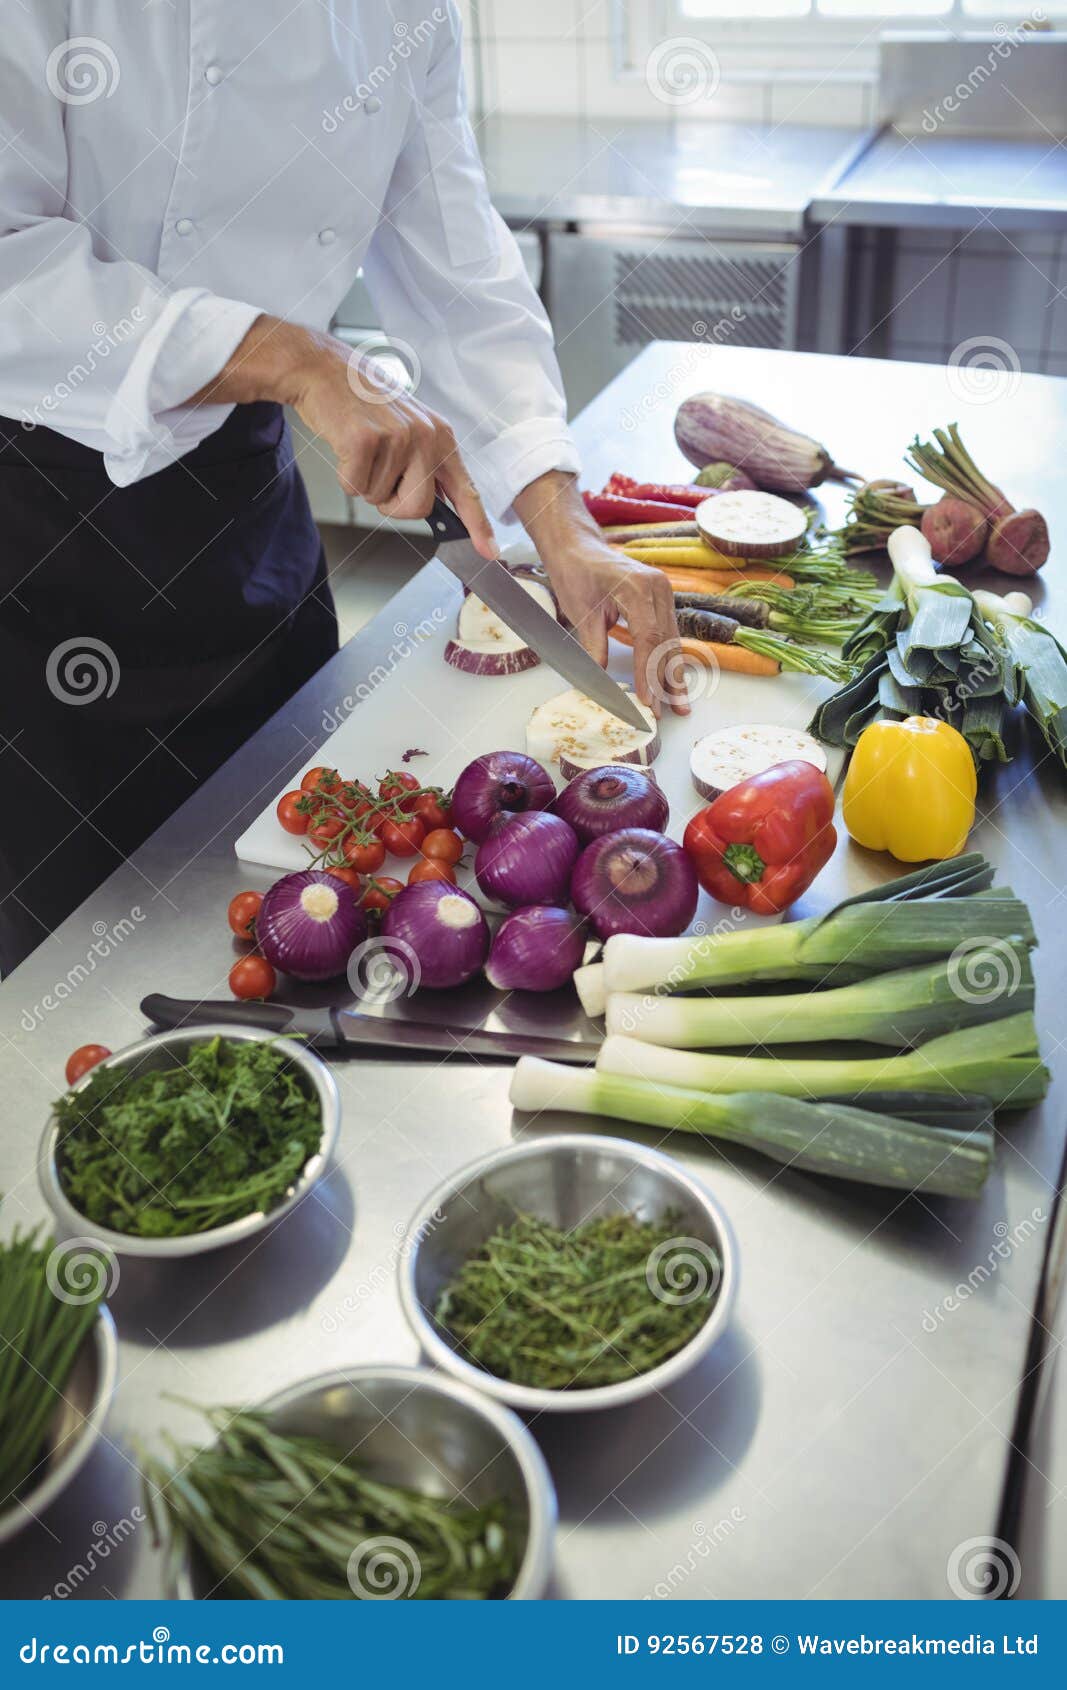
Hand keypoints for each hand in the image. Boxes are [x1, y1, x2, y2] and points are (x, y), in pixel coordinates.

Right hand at [189, 315, 495, 557]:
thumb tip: (435, 505)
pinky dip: (344, 476)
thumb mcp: (408, 426)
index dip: (478, 524)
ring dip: (364, 483)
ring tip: (360, 448)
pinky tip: (345, 446)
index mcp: (441, 436)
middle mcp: (426, 436)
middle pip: (418, 508)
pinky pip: (355, 488)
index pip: (465, 489)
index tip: (490, 553)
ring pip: (380, 499)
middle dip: (392, 503)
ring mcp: (398, 437)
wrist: (323, 369)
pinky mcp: (366, 440)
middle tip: (378, 471)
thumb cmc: (362, 403)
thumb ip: (425, 463)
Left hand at [512, 472, 688, 716]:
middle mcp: (659, 588)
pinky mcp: (661, 600)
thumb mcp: (581, 613)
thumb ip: (594, 648)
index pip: (648, 638)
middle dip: (666, 680)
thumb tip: (600, 683)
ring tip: (680, 705)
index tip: (648, 701)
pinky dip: (669, 659)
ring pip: (672, 640)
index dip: (649, 673)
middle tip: (666, 712)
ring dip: (675, 674)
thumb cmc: (576, 573)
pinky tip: (673, 682)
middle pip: (666, 642)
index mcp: (639, 587)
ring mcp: (664, 593)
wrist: (578, 547)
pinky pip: (668, 634)